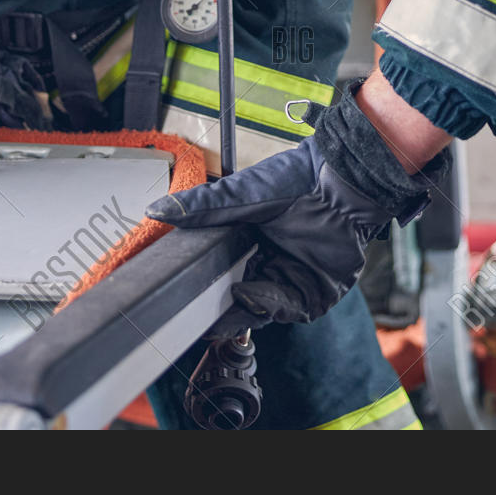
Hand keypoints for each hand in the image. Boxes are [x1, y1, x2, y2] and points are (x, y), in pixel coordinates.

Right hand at [146, 84, 446, 335]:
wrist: (340, 179)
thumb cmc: (295, 178)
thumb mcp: (239, 194)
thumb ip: (201, 207)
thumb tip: (155, 210)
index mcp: (252, 243)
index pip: (222, 275)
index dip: (205, 288)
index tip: (182, 297)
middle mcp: (272, 263)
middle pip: (241, 298)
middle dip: (221, 309)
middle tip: (196, 316)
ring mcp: (294, 278)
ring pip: (263, 307)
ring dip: (243, 309)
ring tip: (221, 302)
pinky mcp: (318, 290)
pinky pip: (290, 309)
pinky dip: (269, 306)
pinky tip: (249, 296)